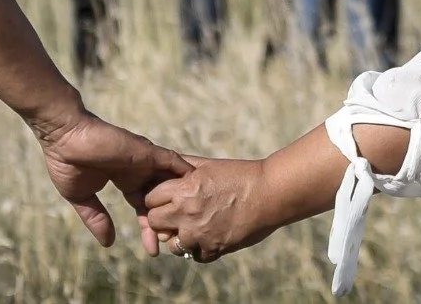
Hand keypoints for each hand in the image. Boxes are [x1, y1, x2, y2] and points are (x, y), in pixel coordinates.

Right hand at [36, 110, 193, 252]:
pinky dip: (185, 174)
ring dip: (179, 201)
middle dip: (166, 221)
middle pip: (161, 199)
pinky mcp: (147, 151)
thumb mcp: (82, 197)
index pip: (144, 208)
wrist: (64, 135)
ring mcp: (144, 160)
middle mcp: (139, 171)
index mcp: (125, 180)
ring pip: (171, 182)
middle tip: (170, 245)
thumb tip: (108, 243)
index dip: (149, 228)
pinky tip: (196, 190)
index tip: (152, 250)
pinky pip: (173, 162)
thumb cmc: (67, 162)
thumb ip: (97, 218)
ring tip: (186, 225)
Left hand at [145, 156, 276, 261]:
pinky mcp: (215, 249)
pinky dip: (199, 249)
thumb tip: (165, 165)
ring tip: (193, 227)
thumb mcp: (208, 165)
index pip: (150, 199)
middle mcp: (187, 214)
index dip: (156, 198)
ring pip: (173, 245)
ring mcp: (200, 234)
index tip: (165, 198)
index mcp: (184, 190)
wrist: (270, 193)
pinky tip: (209, 236)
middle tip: (175, 214)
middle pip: (155, 222)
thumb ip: (183, 165)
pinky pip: (195, 256)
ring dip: (180, 237)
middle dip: (162, 218)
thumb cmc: (240, 175)